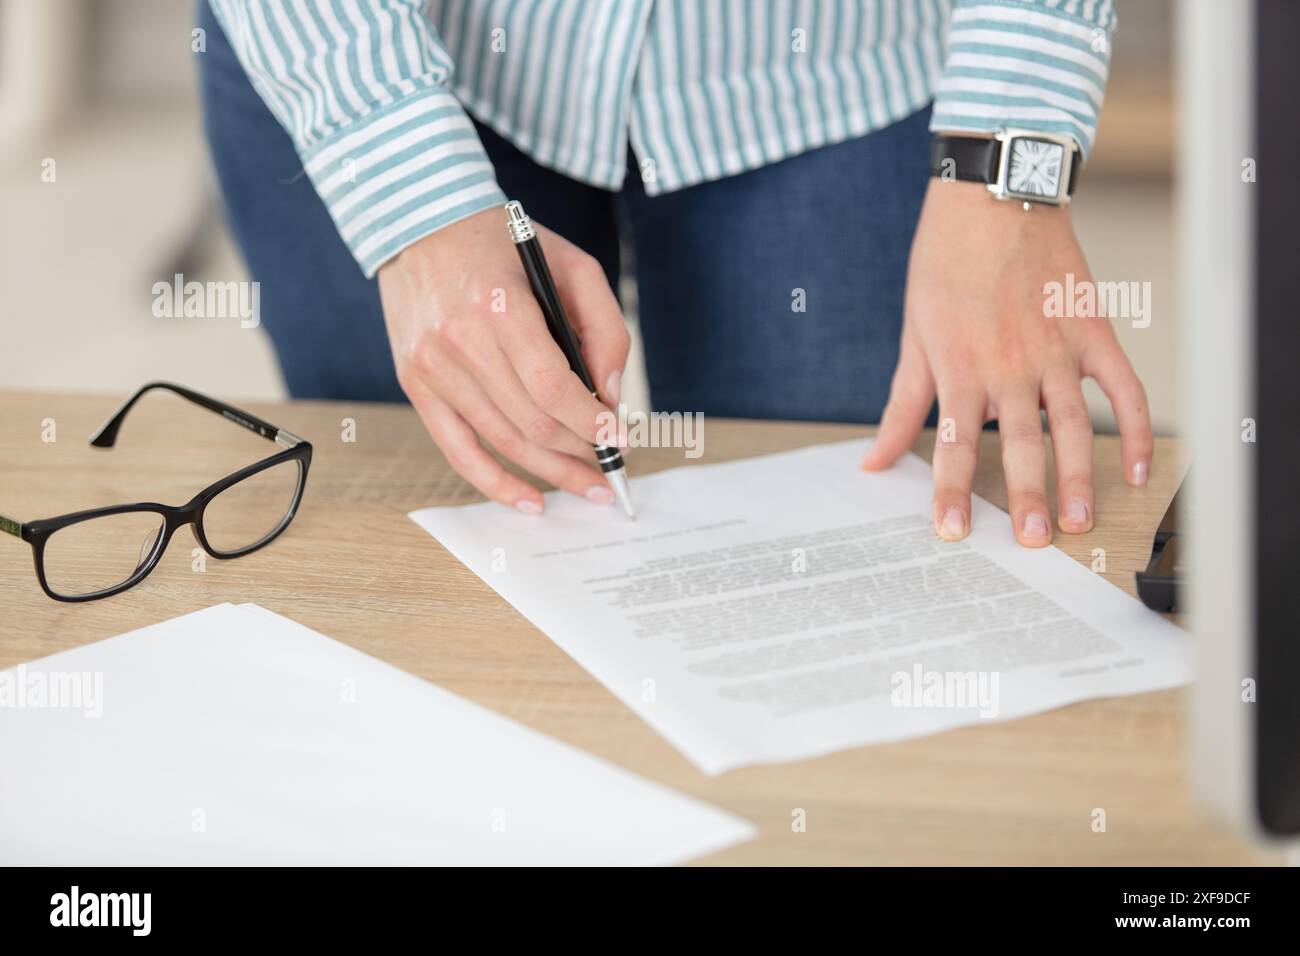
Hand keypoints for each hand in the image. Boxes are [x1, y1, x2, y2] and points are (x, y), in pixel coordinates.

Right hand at [378, 207, 628, 513]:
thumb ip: (604, 328)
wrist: (420, 222)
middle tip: (612, 469)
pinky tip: (531, 501)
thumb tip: (611, 398)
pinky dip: (496, 483)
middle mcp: (460, 342)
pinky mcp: (416, 384)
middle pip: (532, 423)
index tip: (622, 442)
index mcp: (501, 306)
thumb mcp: (572, 264)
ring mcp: (432, 368)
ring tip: (586, 485)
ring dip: (551, 472)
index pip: (554, 389)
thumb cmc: (504, 242)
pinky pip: (458, 450)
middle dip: (581, 454)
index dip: (593, 424)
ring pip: (503, 441)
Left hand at [862, 180, 1151, 546]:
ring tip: (1082, 521)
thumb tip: (871, 459)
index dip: (951, 493)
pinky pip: (1123, 386)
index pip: (952, 445)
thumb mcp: (913, 333)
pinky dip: (1139, 427)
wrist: (994, 195)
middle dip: (1026, 497)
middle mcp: (1010, 365)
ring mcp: (1056, 349)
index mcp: (960, 368)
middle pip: (1020, 443)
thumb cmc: (945, 263)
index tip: (952, 533)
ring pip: (1075, 425)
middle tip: (1034, 542)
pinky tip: (1142, 469)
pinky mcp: (1091, 329)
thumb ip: (900, 403)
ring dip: (1080, 476)